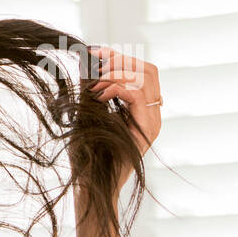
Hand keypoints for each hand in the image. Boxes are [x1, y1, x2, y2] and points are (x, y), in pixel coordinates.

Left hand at [88, 44, 163, 190]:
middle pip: (149, 70)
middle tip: (96, 63)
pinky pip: (138, 96)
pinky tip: (98, 96)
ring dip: (117, 73)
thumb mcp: (89, 115)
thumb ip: (92, 92)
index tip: (96, 52)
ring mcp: (152, 121)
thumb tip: (85, 64)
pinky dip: (117, 88)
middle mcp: (153, 113)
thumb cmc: (86, 153)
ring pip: (147, 78)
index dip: (120, 57)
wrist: (92, 185)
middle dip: (121, 60)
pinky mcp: (147, 130)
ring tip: (94, 84)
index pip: (143, 71)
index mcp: (142, 109)